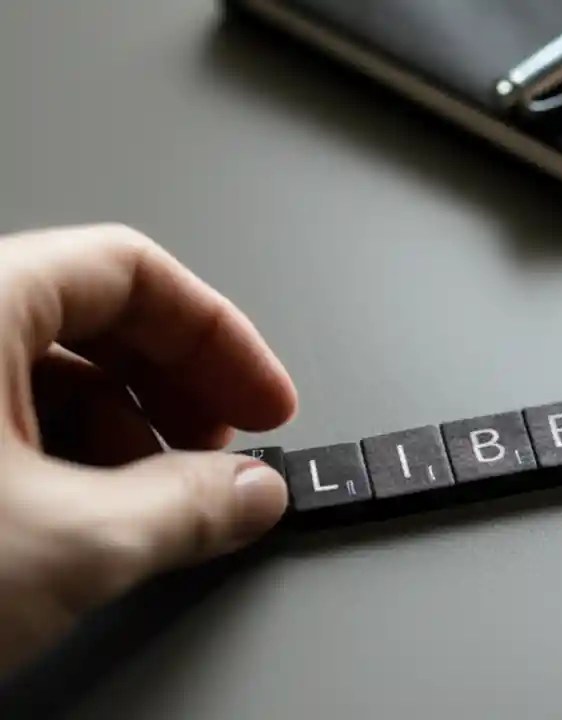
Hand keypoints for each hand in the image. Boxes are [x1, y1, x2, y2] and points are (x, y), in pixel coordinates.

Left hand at [0, 224, 295, 676]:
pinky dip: (65, 466)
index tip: (262, 400)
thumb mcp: (64, 545)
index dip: (218, 337)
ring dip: (124, 437)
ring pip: (45, 378)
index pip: (131, 272)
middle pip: (92, 319)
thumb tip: (249, 494)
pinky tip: (91, 523)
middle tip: (225, 449)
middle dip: (175, 388)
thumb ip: (187, 507)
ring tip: (161, 507)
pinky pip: (0, 425)